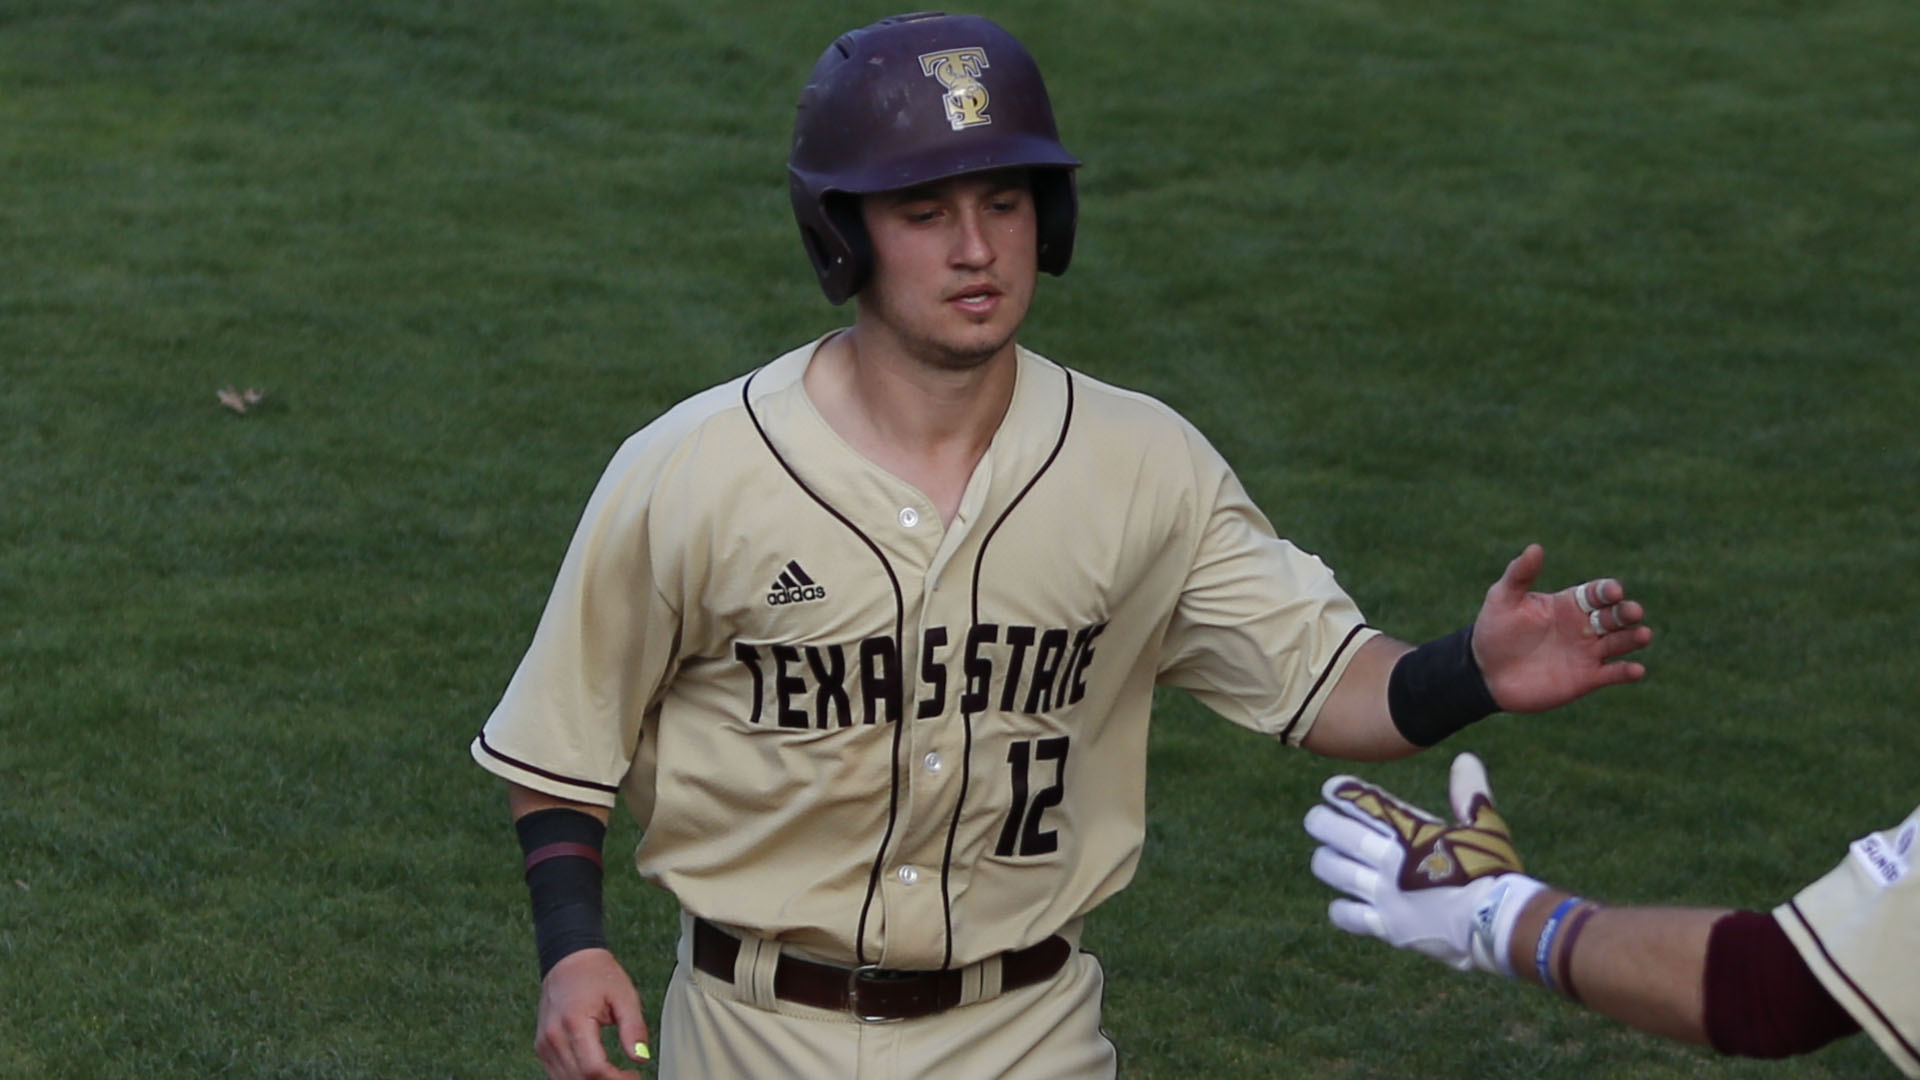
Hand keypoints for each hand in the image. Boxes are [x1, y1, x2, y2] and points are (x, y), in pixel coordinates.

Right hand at [535, 948, 650, 1079]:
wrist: (569, 959)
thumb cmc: (598, 975)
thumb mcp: (625, 996)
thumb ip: (633, 1028)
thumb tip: (641, 1057)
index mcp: (574, 1022)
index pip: (593, 1069)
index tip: (635, 1075)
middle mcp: (553, 1036)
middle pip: (579, 1079)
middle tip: (629, 1077)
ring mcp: (544, 1043)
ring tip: (616, 1075)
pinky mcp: (542, 1046)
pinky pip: (558, 1074)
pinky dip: (578, 1078)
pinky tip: (598, 1073)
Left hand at [1305, 753, 1542, 973]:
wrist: (1499, 923)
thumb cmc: (1494, 870)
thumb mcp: (1485, 825)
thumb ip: (1469, 792)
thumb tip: (1465, 758)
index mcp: (1409, 832)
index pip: (1363, 803)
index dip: (1342, 793)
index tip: (1331, 789)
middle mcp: (1388, 860)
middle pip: (1336, 833)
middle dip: (1321, 821)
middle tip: (1316, 818)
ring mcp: (1383, 894)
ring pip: (1333, 871)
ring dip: (1325, 860)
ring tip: (1325, 856)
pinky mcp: (1387, 926)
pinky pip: (1348, 916)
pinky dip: (1341, 909)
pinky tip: (1343, 904)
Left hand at [1472, 544, 1650, 712]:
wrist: (1487, 673)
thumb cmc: (1494, 631)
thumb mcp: (1503, 599)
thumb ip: (1520, 574)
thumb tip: (1535, 547)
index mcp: (1569, 604)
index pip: (1596, 593)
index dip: (1607, 591)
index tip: (1613, 591)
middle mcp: (1584, 626)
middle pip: (1615, 616)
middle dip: (1626, 612)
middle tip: (1632, 612)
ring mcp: (1588, 652)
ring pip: (1620, 642)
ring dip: (1633, 639)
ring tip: (1643, 635)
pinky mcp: (1587, 678)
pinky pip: (1613, 674)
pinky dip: (1626, 672)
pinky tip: (1636, 670)